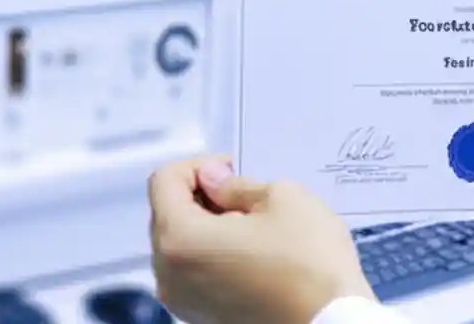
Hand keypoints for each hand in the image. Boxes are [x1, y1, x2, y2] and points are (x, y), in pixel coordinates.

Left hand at [148, 157, 372, 323]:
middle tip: (245, 195)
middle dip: (201, 196)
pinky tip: (252, 253)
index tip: (232, 169)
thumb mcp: (280, 198)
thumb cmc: (310, 261)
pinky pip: (194, 272)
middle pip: (167, 214)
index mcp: (179, 240)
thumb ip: (234, 183)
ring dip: (208, 226)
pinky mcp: (202, 318)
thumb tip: (212, 179)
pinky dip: (214, 254)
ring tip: (253, 226)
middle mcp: (169, 275)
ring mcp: (183, 302)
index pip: (164, 181)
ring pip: (181, 245)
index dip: (198, 165)